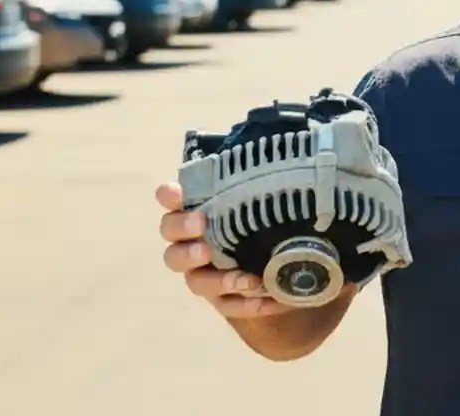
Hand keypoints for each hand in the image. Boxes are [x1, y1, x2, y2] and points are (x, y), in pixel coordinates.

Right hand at [155, 183, 298, 318]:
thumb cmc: (261, 218)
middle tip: (202, 227)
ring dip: (219, 280)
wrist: (275, 261)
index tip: (176, 194)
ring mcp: (203, 275)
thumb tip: (290, 153)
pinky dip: (248, 304)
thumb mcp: (263, 198)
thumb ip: (263, 183)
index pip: (170, 202)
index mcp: (195, 214)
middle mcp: (190, 245)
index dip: (169, 198)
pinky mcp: (221, 300)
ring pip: (196, 282)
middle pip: (172, 244)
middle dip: (184, 234)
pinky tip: (271, 300)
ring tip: (247, 279)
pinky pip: (228, 306)